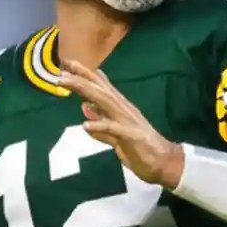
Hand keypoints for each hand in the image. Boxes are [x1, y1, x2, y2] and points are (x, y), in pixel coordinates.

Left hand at [58, 59, 184, 188]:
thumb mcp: (115, 136)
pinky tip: (85, 125)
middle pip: (100, 89)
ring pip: (104, 101)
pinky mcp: (131, 136)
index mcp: (120, 108)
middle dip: (81, 77)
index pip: (100, 87)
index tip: (66, 64)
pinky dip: (99, 126)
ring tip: (67, 83)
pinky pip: (113, 129)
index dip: (84, 75)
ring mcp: (127, 121)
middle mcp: (123, 109)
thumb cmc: (140, 148)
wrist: (164, 162)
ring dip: (85, 90)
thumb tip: (85, 108)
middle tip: (62, 69)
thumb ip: (100, 123)